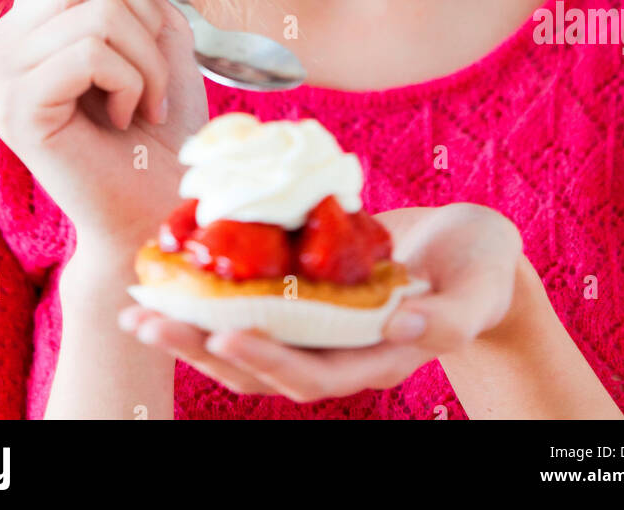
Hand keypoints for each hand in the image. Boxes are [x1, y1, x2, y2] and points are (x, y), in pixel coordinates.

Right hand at [0, 0, 207, 261]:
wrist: (163, 198)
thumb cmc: (164, 116)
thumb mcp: (159, 20)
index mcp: (36, 7)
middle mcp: (7, 33)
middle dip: (149, 13)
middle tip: (149, 69)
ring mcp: (2, 71)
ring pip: (101, 7)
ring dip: (148, 57)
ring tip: (142, 100)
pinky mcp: (16, 106)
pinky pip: (92, 51)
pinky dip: (134, 82)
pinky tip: (126, 118)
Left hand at [117, 202, 523, 401]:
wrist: (473, 250)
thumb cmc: (484, 269)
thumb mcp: (480, 289)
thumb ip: (448, 318)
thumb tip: (398, 329)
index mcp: (375, 358)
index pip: (311, 373)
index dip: (268, 358)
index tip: (225, 332)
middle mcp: (337, 348)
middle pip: (260, 363)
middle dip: (202, 347)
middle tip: (148, 320)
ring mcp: (317, 323)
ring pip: (246, 338)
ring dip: (192, 328)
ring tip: (139, 310)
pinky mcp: (306, 291)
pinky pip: (253, 300)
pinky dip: (214, 292)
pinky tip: (176, 271)